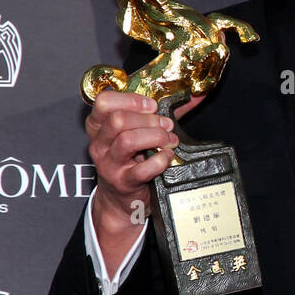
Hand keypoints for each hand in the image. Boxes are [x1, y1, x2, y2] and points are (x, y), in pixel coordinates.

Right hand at [85, 91, 202, 266]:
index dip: (131, 99)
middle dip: (149, 120)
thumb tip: (194, 95)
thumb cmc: (133, 161)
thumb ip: (161, 113)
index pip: (104, 102)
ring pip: (127, 140)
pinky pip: (142, 168)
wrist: (122, 200)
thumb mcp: (138, 134)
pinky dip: (160, 159)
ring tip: (169, 141)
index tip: (152, 106)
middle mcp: (99, 143)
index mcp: (99, 126)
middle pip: (118, 119)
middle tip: (167, 126)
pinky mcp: (123, 182)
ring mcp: (109, 163)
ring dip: (155, 137)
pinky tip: (167, 157)